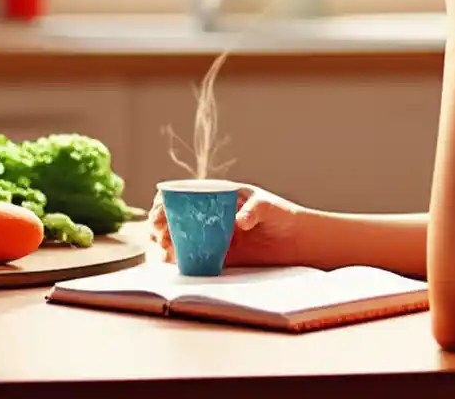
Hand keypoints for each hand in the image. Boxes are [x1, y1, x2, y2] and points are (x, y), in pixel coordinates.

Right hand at [148, 183, 303, 266]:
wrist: (295, 240)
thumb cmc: (282, 215)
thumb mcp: (268, 207)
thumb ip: (254, 210)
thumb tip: (239, 221)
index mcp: (215, 196)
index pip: (181, 194)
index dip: (164, 201)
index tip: (159, 211)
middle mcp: (207, 216)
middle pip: (172, 217)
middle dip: (158, 224)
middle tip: (159, 233)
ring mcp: (209, 236)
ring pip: (176, 238)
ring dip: (163, 242)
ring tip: (165, 249)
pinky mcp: (214, 257)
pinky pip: (189, 258)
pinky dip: (177, 260)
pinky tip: (173, 261)